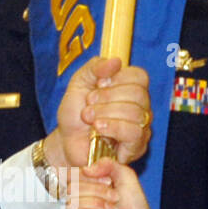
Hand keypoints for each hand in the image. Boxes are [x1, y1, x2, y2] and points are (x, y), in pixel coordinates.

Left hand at [44, 56, 151, 171]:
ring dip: (105, 113)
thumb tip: (116, 61)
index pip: (140, 76)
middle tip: (88, 104)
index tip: (98, 85)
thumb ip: (95, 67)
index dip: (117, 78)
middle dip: (106, 97)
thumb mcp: (79, 82)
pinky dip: (113, 128)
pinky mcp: (136, 147)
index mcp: (130, 88)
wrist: (66, 140)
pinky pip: (134, 133)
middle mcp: (140, 107)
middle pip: (138, 94)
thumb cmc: (75, 113)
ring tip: (89, 118)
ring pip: (135, 113)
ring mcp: (141, 127)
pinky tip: (98, 129)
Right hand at [64, 157, 166, 208]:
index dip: (88, 175)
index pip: (73, 175)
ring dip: (96, 203)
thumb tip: (86, 168)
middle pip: (72, 187)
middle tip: (114, 197)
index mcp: (88, 187)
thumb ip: (107, 164)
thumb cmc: (134, 208)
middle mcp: (80, 201)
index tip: (107, 180)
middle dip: (97, 190)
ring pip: (72, 202)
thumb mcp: (125, 176)